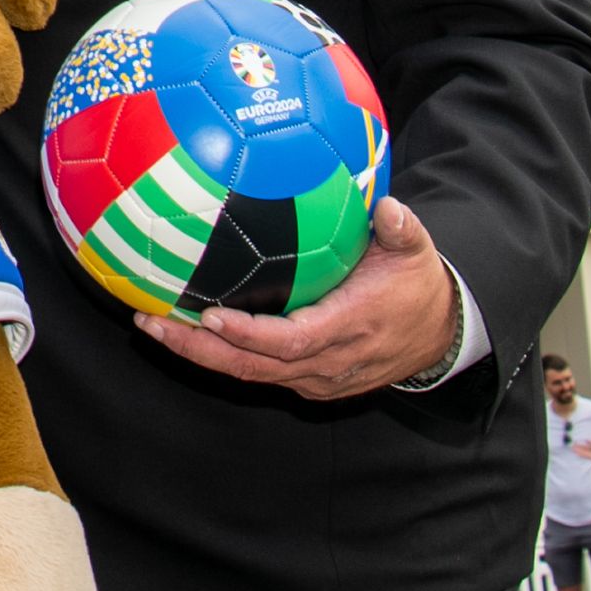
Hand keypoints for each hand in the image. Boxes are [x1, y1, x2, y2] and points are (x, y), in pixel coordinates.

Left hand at [138, 194, 461, 401]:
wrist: (438, 335)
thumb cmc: (417, 285)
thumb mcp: (417, 252)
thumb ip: (401, 230)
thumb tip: (389, 207)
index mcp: (350, 328)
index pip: (293, 341)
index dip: (250, 335)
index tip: (211, 316)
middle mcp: (329, 362)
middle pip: (255, 366)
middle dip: (200, 349)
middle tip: (151, 321)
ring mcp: (318, 379)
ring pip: (251, 374)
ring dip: (200, 354)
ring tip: (152, 324)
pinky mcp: (310, 382)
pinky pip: (259, 373)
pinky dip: (220, 357)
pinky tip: (185, 334)